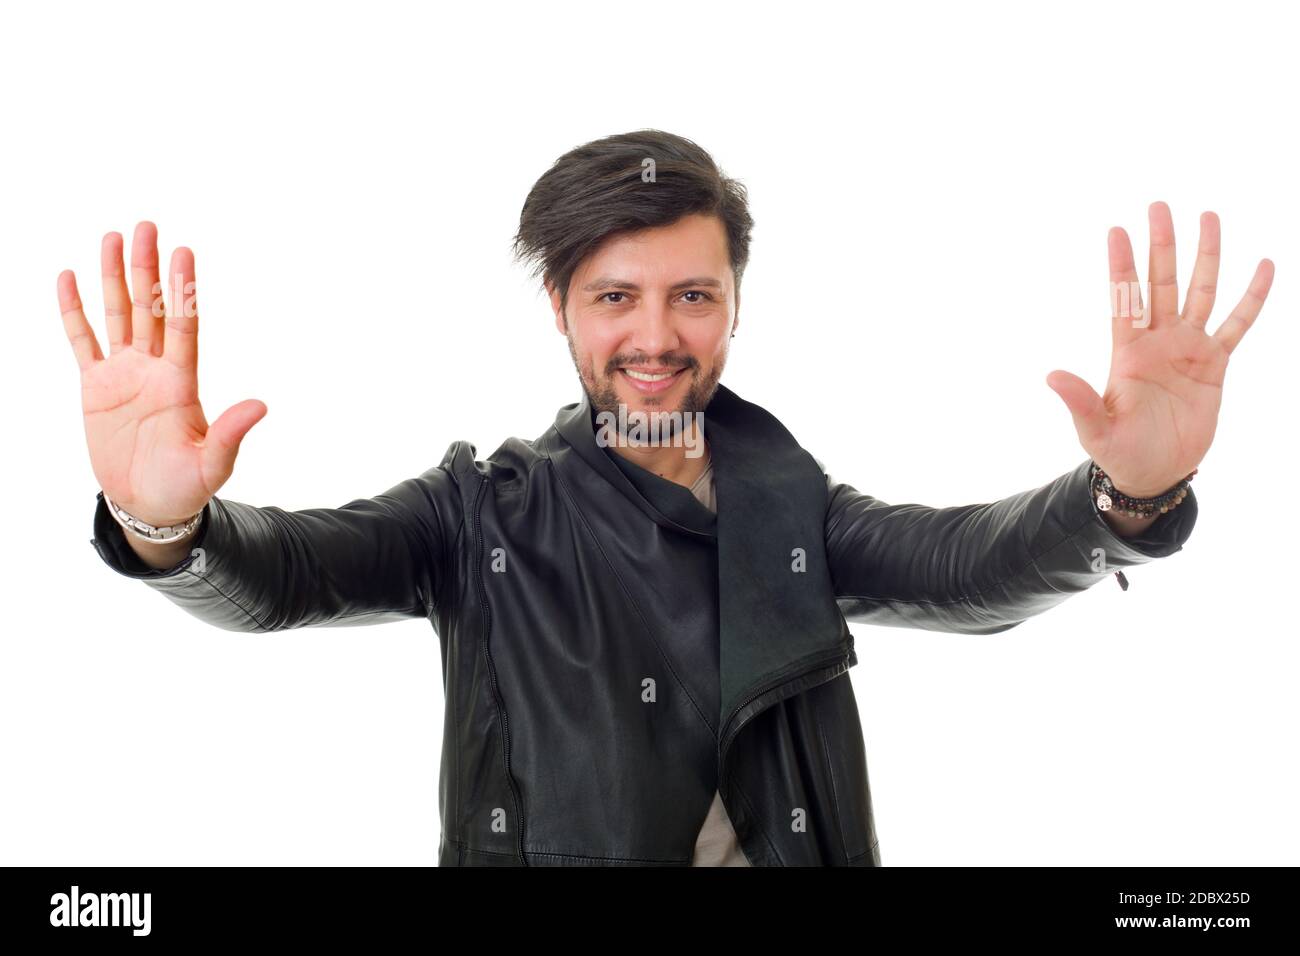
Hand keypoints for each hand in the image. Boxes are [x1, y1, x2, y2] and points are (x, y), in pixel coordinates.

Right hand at [58, 221, 266, 526]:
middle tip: (146, 226)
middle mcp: (153, 369)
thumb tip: (261, 406)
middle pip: (149, 309)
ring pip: (117, 315)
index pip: (182, 325)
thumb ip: (231, 433)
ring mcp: (124, 374)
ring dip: (113, 277)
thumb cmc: (185, 487)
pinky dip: (74, 312)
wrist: (149, 505)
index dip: (181, 291)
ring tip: (113, 236)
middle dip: (147, 268)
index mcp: (182, 382)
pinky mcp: (95, 386)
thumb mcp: (212, 465)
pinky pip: (81, 342)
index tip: (184, 252)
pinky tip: (69, 278)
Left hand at [1046, 202, 1273, 497]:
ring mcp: (1188, 348)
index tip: (1116, 230)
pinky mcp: (1215, 364)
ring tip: (1210, 216)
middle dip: (1161, 246)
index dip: (1121, 265)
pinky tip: (1264, 266)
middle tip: (1159, 206)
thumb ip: (1079, 401)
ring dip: (1206, 256)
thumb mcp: (1095, 428)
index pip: (1124, 299)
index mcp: (1127, 351)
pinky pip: (1237, 324)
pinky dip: (1252, 297)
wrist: (1153, 471)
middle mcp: (1158, 341)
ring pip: (1200, 292)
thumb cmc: (1119, 450)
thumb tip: (1051, 376)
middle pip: (1162, 283)